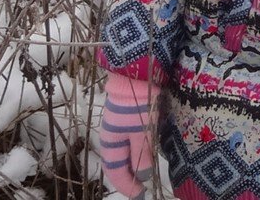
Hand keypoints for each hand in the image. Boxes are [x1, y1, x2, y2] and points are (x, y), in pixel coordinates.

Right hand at [97, 73, 156, 198]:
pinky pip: (131, 141)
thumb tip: (143, 178)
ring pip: (126, 152)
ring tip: (148, 173)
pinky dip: (139, 150)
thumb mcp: (141, 132)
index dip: (127, 186)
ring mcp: (119, 127)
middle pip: (119, 163)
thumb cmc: (137, 104)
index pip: (115, 171)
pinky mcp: (128, 118)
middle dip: (131, 178)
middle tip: (144, 188)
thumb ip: (141, 155)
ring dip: (135, 164)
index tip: (141, 195)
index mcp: (110, 142)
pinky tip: (149, 151)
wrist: (135, 73)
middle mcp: (112, 137)